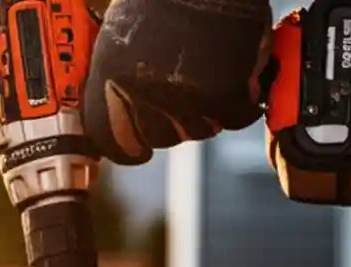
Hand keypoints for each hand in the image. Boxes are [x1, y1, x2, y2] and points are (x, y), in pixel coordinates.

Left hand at [84, 0, 273, 164]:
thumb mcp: (117, 38)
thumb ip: (113, 82)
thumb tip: (115, 116)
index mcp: (108, 82)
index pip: (114, 144)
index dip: (130, 143)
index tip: (140, 140)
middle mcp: (142, 95)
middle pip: (162, 139)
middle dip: (175, 118)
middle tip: (185, 84)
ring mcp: (184, 98)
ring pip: (201, 130)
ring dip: (209, 108)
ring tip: (210, 68)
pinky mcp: (225, 93)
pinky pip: (236, 116)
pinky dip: (242, 99)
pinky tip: (237, 72)